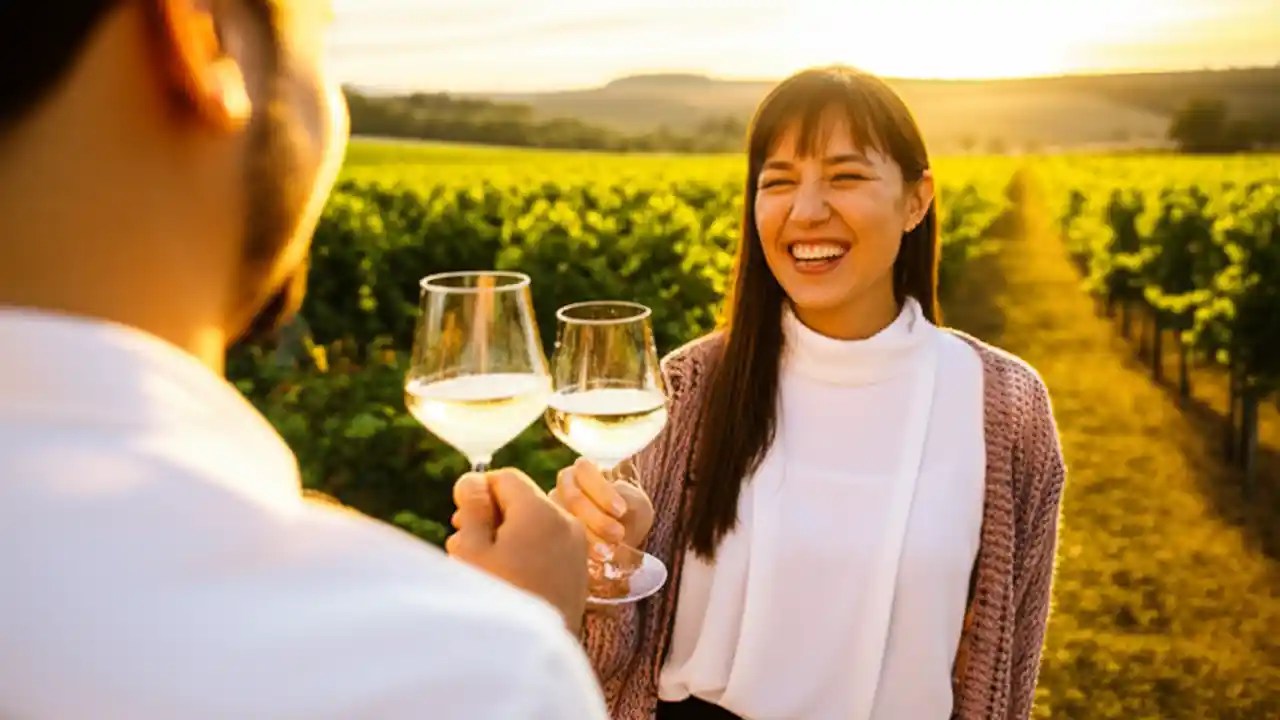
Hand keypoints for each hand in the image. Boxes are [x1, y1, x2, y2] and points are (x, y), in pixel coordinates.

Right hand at [446, 469, 587, 632]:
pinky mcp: (579, 571)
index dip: (478, 493)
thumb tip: (473, 480)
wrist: (533, 654)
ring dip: (507, 536)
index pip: (506, 478)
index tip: (461, 520)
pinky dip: (527, 553)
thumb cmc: (497, 599)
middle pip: (522, 501)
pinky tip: (507, 578)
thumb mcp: (471, 549)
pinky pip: (549, 546)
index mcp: (540, 511)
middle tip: (464, 543)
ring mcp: (577, 547)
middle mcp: (566, 522)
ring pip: (535, 524)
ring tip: (483, 566)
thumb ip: (472, 508)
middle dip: (491, 516)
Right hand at [550, 458, 654, 550]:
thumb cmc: (629, 512)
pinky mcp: (552, 533)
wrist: (623, 535)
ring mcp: (554, 509)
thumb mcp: (636, 502)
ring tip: (608, 551)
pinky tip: (595, 559)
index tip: (621, 510)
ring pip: (562, 520)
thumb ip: (627, 500)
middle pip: (572, 498)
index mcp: (582, 471)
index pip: (584, 470)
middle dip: (597, 519)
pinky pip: (559, 540)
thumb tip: (616, 512)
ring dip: (587, 537)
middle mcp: (563, 487)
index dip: (601, 491)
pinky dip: (579, 551)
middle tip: (618, 534)